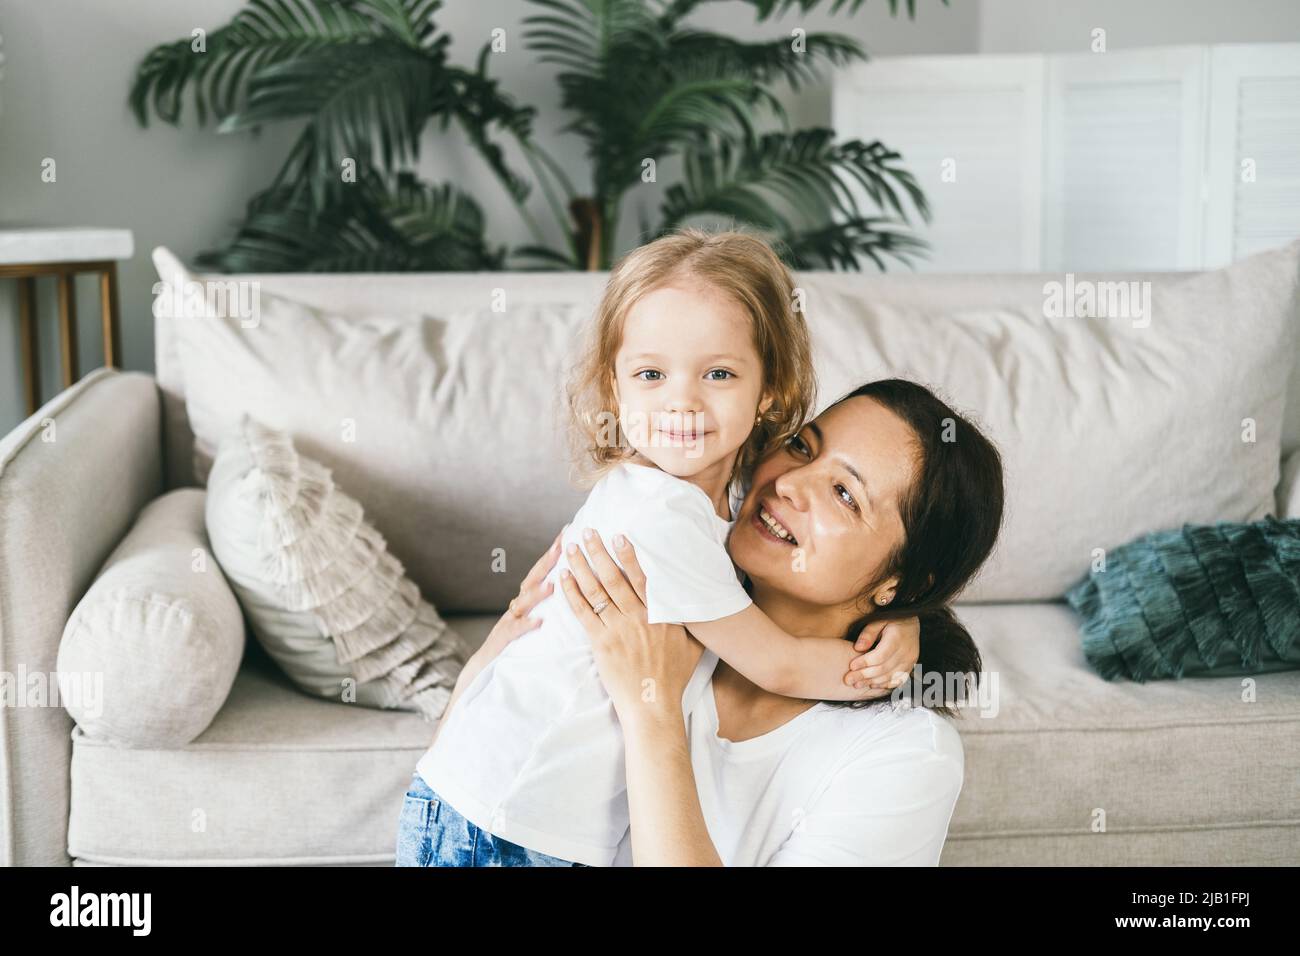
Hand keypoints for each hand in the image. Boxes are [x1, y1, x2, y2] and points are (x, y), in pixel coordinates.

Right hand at [474, 526, 564, 665]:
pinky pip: (514, 631)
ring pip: (523, 603)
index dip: (554, 552)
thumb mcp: (536, 622)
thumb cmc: (519, 646)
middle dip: (546, 562)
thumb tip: (575, 588)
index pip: (542, 572)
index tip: (567, 532)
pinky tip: (539, 622)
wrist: (484, 670)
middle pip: (532, 579)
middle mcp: (517, 606)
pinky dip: (526, 625)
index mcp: (527, 601)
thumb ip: (551, 606)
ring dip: (537, 592)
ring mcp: (508, 621)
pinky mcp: (502, 641)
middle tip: (561, 546)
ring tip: (553, 584)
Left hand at [558, 529, 703, 728]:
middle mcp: (638, 617)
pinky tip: (563, 578)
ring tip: (571, 548)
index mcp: (660, 615)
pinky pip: (583, 612)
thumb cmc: (674, 678)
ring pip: (596, 590)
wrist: (653, 704)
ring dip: (581, 566)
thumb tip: (703, 607)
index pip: (642, 577)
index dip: (629, 555)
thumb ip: (694, 623)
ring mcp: (618, 629)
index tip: (619, 536)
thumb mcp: (694, 646)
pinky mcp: (601, 643)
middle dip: (599, 551)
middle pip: (614, 577)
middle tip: (588, 531)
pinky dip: (571, 593)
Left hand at [846, 615, 919, 690]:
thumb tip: (857, 648)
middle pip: (883, 668)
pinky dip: (885, 684)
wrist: (912, 623)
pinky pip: (899, 680)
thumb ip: (868, 633)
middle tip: (849, 680)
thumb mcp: (878, 621)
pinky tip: (873, 685)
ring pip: (890, 676)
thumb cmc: (891, 620)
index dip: (864, 663)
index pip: (879, 656)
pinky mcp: (911, 666)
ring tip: (857, 684)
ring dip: (873, 682)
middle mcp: (906, 651)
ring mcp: (910, 660)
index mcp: (897, 638)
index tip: (851, 666)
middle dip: (864, 675)